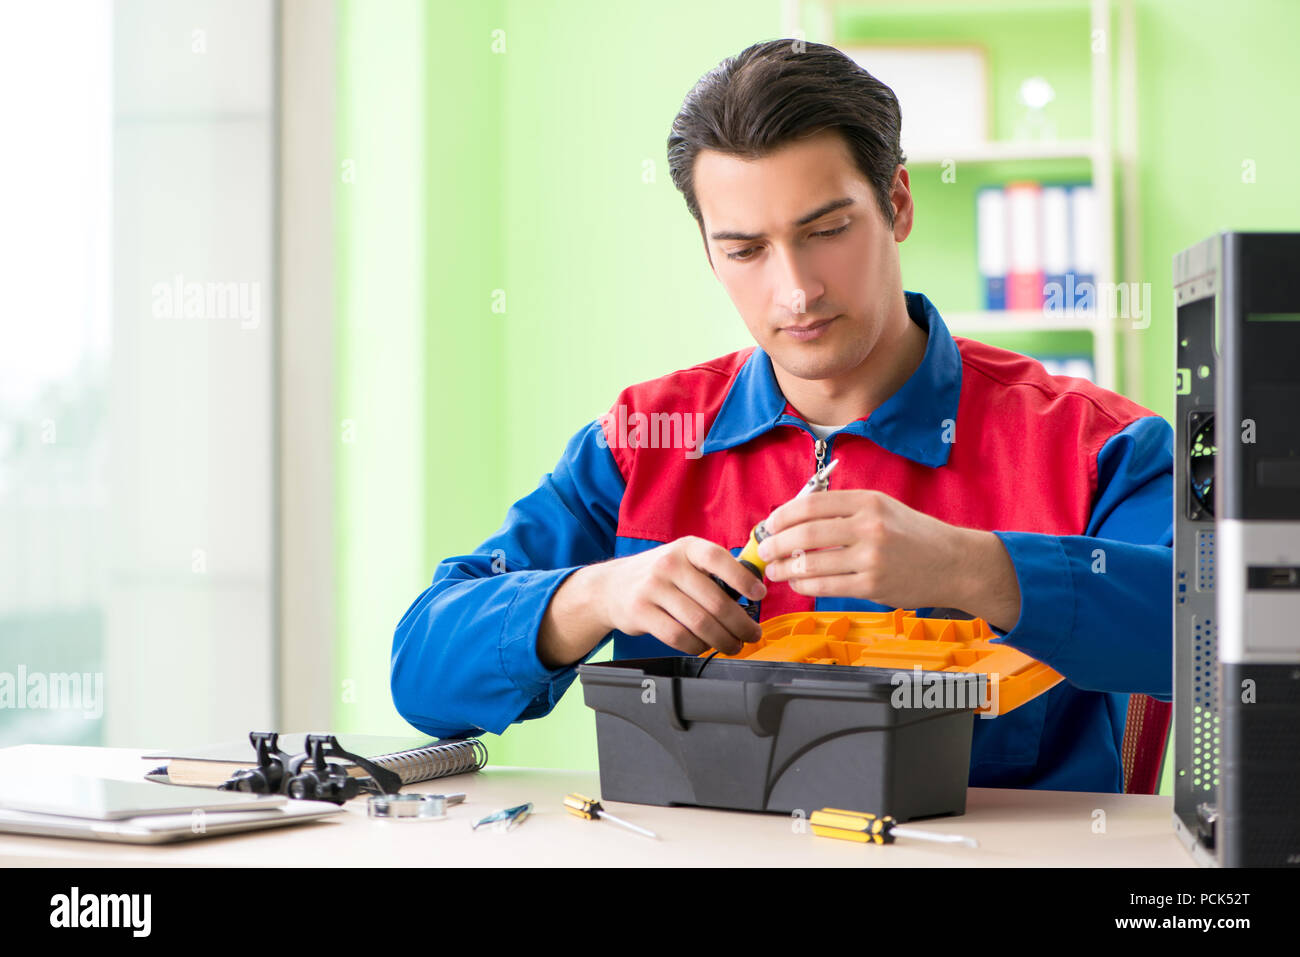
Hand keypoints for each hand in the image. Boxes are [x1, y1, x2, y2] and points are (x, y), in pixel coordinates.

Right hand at [593, 536, 765, 655]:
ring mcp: (653, 588)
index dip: (743, 578)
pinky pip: (678, 636)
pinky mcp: (641, 612)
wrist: (611, 586)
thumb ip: (712, 571)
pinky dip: (697, 646)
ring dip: (723, 640)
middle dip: (740, 623)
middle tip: (752, 634)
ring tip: (734, 645)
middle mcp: (669, 564)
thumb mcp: (683, 560)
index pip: (718, 559)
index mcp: (686, 548)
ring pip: (699, 623)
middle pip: (715, 600)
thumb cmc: (659, 575)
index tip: (759, 595)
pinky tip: (704, 646)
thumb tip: (751, 592)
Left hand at [755, 489, 1020, 628]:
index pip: (811, 504)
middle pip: (805, 534)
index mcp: (868, 502)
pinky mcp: (872, 586)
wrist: (953, 563)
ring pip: (811, 564)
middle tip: (764, 548)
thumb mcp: (882, 507)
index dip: (782, 515)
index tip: (770, 523)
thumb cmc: (914, 535)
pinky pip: (825, 587)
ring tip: (774, 570)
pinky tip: (797, 583)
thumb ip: (844, 510)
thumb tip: (796, 519)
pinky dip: (804, 586)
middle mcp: (868, 527)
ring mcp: (870, 558)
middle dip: (775, 543)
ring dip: (784, 568)